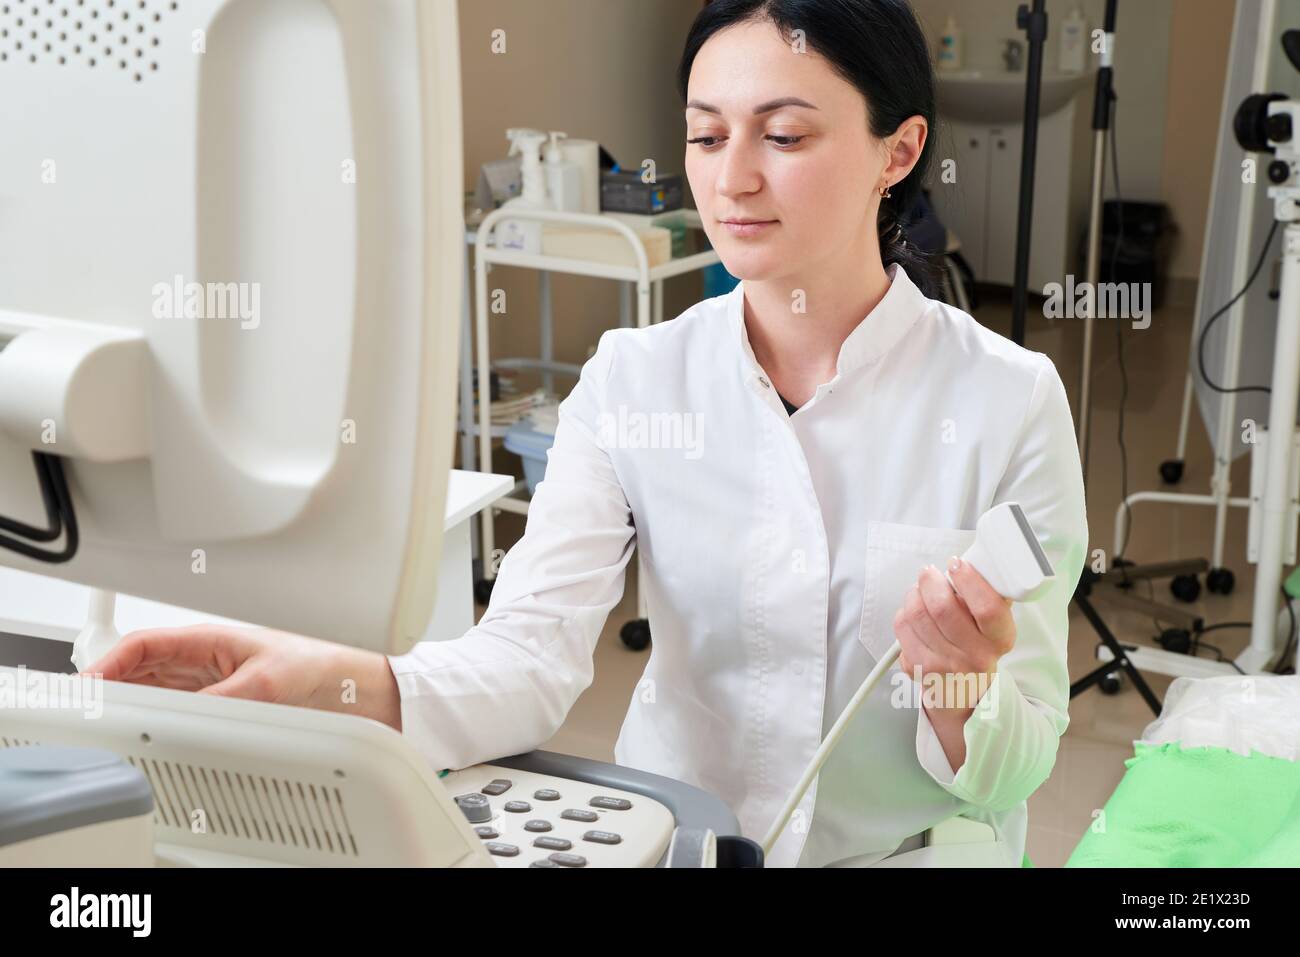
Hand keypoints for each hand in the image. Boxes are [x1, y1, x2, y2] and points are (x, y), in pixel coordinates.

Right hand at [81, 624, 402, 730]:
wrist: (353, 685)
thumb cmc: (318, 663)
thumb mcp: (267, 682)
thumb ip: (223, 698)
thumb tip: (184, 714)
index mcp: (209, 639)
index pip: (143, 645)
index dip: (109, 663)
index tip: (88, 686)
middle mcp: (204, 659)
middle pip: (140, 670)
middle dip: (110, 686)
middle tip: (86, 711)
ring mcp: (210, 682)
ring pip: (154, 691)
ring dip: (131, 704)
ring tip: (107, 722)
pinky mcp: (222, 704)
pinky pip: (177, 711)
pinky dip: (157, 720)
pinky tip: (147, 734)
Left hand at [892, 557, 1016, 708]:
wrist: (964, 688)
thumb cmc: (978, 644)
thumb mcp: (995, 621)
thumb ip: (989, 592)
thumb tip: (974, 560)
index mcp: (1000, 639)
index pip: (987, 608)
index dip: (969, 581)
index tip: (956, 564)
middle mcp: (975, 657)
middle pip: (942, 608)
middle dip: (930, 581)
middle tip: (929, 573)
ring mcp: (944, 666)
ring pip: (916, 614)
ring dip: (914, 594)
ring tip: (921, 591)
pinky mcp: (918, 669)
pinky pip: (902, 627)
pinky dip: (904, 612)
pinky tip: (915, 614)